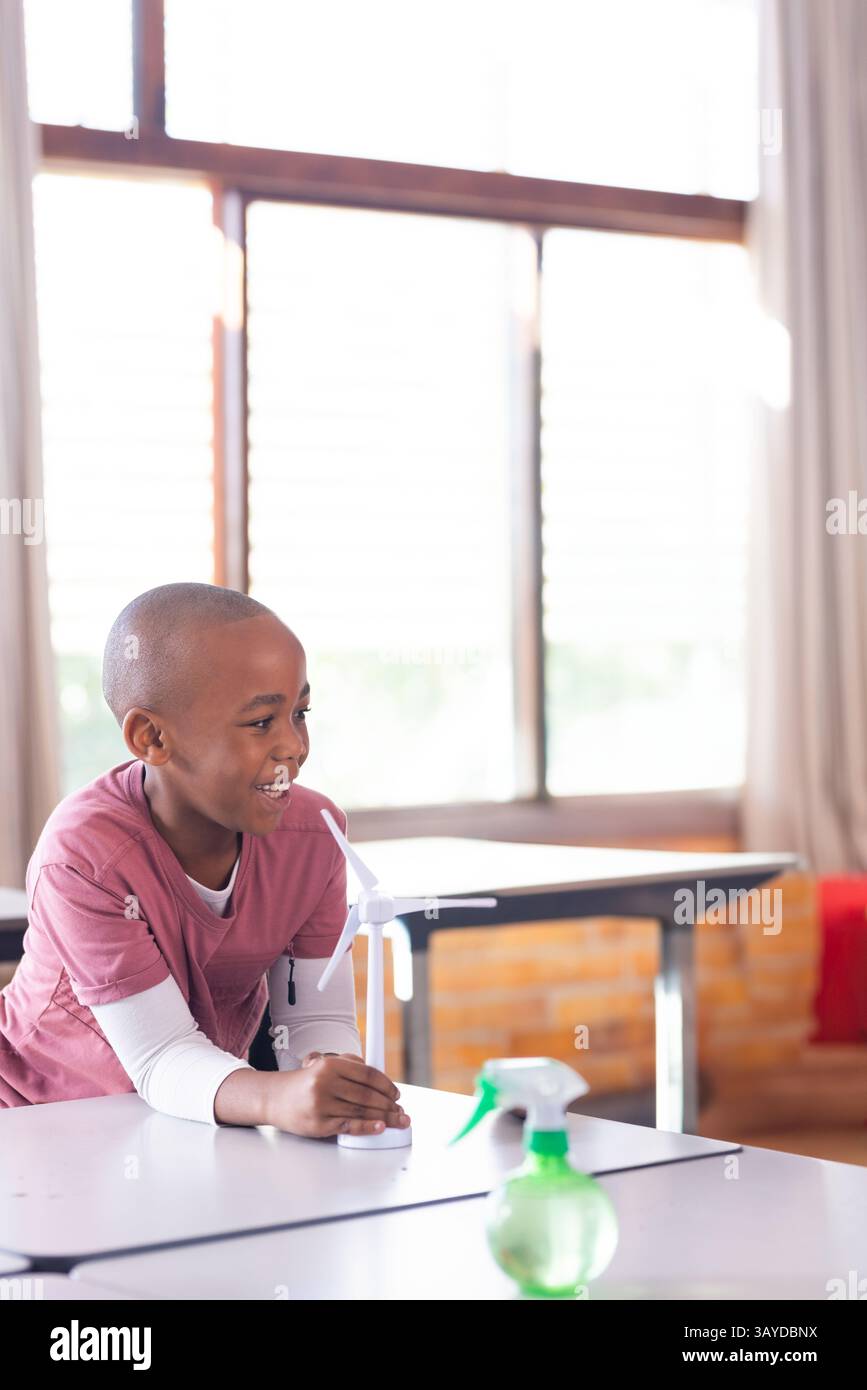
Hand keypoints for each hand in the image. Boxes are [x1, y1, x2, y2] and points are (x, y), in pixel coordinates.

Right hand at [265, 1052, 410, 1138]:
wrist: (274, 1098)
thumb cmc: (304, 1083)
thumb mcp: (324, 1064)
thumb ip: (350, 1064)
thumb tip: (376, 1077)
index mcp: (330, 1065)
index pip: (368, 1075)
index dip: (387, 1085)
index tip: (396, 1094)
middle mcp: (326, 1083)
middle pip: (367, 1095)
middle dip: (389, 1105)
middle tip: (401, 1111)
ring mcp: (322, 1104)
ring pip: (361, 1111)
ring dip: (384, 1117)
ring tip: (398, 1120)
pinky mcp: (319, 1124)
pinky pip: (349, 1126)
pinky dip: (367, 1127)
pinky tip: (380, 1127)